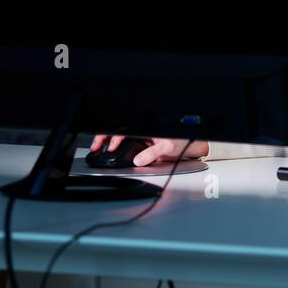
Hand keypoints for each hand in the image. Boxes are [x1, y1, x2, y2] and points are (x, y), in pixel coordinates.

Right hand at [88, 134, 209, 165]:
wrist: (191, 147)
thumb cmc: (182, 141)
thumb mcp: (167, 147)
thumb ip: (151, 154)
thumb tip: (138, 160)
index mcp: (147, 127)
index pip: (124, 129)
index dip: (112, 137)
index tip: (107, 146)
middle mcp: (143, 130)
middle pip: (119, 132)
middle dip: (104, 138)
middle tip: (95, 147)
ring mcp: (142, 138)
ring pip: (121, 138)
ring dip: (110, 143)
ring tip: (100, 149)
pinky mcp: (144, 145)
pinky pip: (128, 145)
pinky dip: (118, 148)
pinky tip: (113, 152)